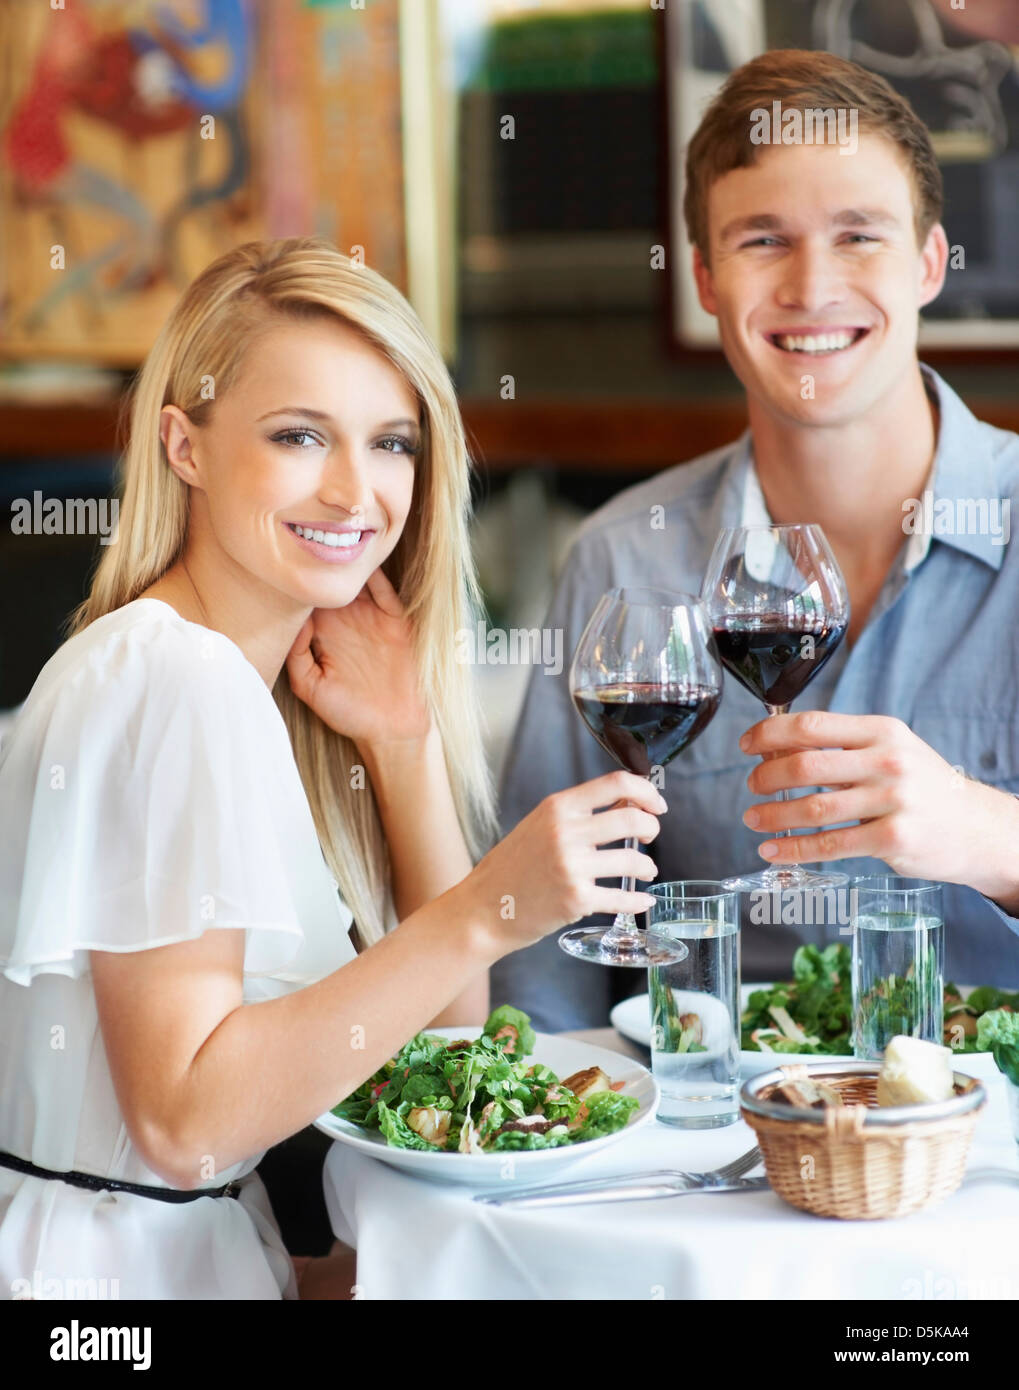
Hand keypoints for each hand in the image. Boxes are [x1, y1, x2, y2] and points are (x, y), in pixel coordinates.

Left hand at [286, 567, 432, 748]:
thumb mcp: (310, 687)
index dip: (295, 587)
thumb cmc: (349, 713)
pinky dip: (375, 574)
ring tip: (332, 549)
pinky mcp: (395, 619)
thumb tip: (293, 621)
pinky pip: (383, 590)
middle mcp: (346, 621)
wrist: (394, 727)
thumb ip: (296, 656)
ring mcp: (371, 618)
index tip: (284, 572)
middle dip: (318, 569)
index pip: (305, 602)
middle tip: (305, 551)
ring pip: (355, 582)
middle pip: (329, 585)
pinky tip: (363, 562)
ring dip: (346, 567)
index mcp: (322, 635)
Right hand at [461, 770, 665, 952]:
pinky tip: (643, 901)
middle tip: (650, 837)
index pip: (616, 783)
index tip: (656, 805)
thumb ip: (578, 815)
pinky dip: (639, 901)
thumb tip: (628, 803)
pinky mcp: (576, 899)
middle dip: (651, 828)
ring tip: (645, 872)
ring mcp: (571, 866)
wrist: (482, 909)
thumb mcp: (539, 826)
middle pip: (633, 818)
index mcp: (558, 807)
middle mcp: (565, 832)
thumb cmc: (511, 868)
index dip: (646, 791)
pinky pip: (623, 898)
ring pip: (633, 860)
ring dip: (647, 867)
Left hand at [738, 710, 1018, 900]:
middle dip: (766, 776)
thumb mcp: (890, 752)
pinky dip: (794, 849)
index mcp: (881, 731)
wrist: (977, 828)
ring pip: (814, 808)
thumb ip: (841, 748)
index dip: (769, 733)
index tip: (746, 744)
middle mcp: (888, 761)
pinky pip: (830, 845)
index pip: (812, 725)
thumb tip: (774, 750)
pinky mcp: (893, 839)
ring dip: (773, 816)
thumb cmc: (922, 788)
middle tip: (752, 786)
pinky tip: (772, 851)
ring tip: (753, 819)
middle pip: (805, 764)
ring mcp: (893, 801)